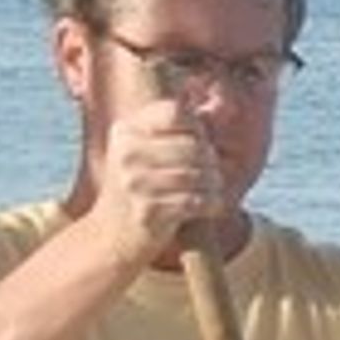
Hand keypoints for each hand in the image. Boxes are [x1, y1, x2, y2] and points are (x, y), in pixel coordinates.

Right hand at [86, 95, 224, 268]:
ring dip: (214, 183)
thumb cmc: (143, 186)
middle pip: (193, 144)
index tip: (199, 142)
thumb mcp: (150, 151)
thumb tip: (227, 104)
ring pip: (198, 174)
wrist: (111, 235)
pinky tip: (211, 206)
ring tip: (213, 189)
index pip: (175, 112)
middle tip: (212, 172)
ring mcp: (134, 182)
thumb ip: (185, 129)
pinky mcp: (147, 210)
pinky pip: (196, 200)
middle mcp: (126, 153)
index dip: (196, 126)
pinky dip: (211, 203)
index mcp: (126, 130)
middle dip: (211, 160)